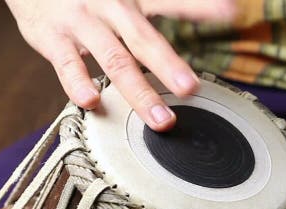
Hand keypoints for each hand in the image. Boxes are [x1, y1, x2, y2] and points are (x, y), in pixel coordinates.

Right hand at [5, 0, 235, 130]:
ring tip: (161, 120)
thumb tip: (222, 8)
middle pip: (144, 39)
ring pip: (113, 58)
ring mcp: (82, 21)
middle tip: (191, 90)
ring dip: (138, 90)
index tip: (232, 12)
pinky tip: (91, 102)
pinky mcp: (52, 36)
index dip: (200, 6)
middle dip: (169, 66)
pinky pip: (67, 62)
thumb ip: (163, 5)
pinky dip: (78, 82)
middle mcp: (111, 6)